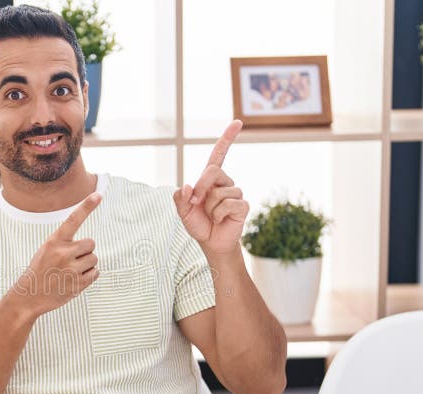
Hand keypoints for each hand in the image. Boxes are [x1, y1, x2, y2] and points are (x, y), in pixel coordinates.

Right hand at [13, 192, 101, 315]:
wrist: (29, 296)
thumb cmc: (40, 270)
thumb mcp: (46, 250)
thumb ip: (65, 244)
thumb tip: (89, 246)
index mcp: (54, 241)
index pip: (73, 220)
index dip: (87, 207)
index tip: (98, 194)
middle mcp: (63, 253)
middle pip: (91, 243)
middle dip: (85, 251)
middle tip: (71, 260)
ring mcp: (71, 269)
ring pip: (94, 259)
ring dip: (87, 264)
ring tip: (71, 271)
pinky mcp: (78, 284)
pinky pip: (95, 273)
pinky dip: (89, 276)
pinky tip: (75, 280)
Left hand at [173, 120, 248, 254]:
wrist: (210, 243)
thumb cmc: (198, 223)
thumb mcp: (182, 210)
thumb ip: (179, 198)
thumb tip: (187, 187)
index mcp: (210, 179)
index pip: (219, 154)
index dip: (227, 138)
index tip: (238, 122)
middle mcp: (225, 183)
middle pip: (213, 171)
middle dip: (201, 186)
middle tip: (195, 202)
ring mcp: (235, 193)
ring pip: (219, 192)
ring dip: (209, 207)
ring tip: (211, 216)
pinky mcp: (243, 206)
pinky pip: (229, 204)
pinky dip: (218, 215)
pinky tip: (220, 220)